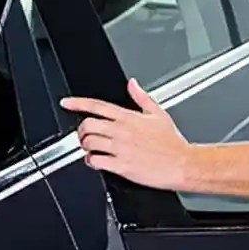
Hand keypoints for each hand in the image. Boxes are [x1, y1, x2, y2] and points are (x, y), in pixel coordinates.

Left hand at [61, 79, 196, 190]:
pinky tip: (95, 161)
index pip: (97, 105)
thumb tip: (132, 83)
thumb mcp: (159, 113)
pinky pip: (96, 161)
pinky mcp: (121, 166)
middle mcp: (122, 131)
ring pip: (89, 143)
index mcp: (129, 117)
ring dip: (85, 146)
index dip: (77, 103)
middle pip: (88, 124)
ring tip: (90, 148)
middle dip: (81, 130)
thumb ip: (142, 97)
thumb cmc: (172, 143)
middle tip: (84, 135)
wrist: (182, 164)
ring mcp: (120, 148)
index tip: (66, 103)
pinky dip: (91, 161)